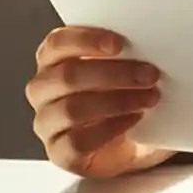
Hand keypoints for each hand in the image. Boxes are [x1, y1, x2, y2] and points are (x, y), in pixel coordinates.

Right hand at [26, 26, 173, 177]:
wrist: (135, 141)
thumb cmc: (125, 94)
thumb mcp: (125, 67)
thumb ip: (125, 52)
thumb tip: (146, 41)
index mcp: (53, 59)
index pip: (57, 43)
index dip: (86, 40)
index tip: (118, 44)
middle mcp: (43, 89)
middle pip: (67, 76)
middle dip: (113, 73)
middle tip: (149, 74)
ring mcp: (46, 123)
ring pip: (72, 108)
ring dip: (118, 101)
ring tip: (148, 98)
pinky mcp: (59, 152)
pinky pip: (77, 141)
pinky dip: (110, 128)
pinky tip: (133, 119)